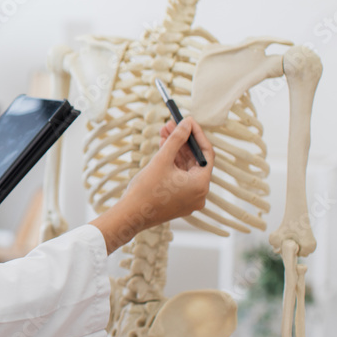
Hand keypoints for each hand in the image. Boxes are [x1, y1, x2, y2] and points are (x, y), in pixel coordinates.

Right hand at [90, 117, 213, 253]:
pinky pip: (180, 178)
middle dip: (183, 141)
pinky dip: (173, 164)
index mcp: (201, 184)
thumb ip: (176, 139)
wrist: (131, 215)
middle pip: (196, 160)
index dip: (196, 134)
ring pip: (186, 168)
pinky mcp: (180, 201)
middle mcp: (200, 193)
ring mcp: (190, 199)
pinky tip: (163, 149)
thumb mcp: (162, 160)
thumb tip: (186, 123)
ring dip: (176, 151)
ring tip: (164, 133)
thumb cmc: (146, 190)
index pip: (206, 153)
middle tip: (171, 124)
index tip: (187, 120)